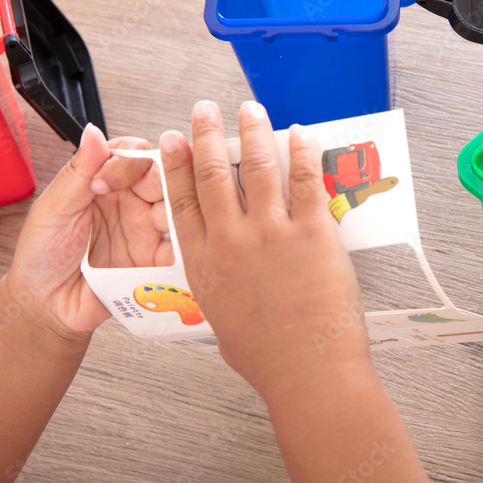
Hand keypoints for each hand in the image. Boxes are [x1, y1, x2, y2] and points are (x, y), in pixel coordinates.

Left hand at [7, 125, 171, 341]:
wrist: (44, 305)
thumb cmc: (41, 256)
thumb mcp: (53, 210)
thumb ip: (78, 172)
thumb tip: (93, 133)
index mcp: (104, 183)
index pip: (134, 155)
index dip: (130, 162)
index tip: (107, 182)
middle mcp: (129, 203)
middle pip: (164, 179)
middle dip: (162, 183)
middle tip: (144, 200)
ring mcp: (145, 231)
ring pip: (178, 209)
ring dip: (177, 211)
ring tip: (159, 223)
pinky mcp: (155, 261)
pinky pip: (180, 250)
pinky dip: (185, 248)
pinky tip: (175, 247)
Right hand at [159, 100, 370, 403]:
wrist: (307, 372)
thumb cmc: (269, 358)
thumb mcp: (224, 320)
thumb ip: (221, 286)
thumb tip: (229, 276)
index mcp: (205, 264)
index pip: (182, 202)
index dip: (175, 166)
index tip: (171, 141)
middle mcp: (232, 241)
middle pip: (210, 175)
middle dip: (205, 136)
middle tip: (203, 111)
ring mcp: (271, 233)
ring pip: (254, 167)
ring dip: (250, 132)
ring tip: (248, 109)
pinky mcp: (311, 231)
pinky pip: (303, 180)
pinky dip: (299, 152)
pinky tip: (297, 133)